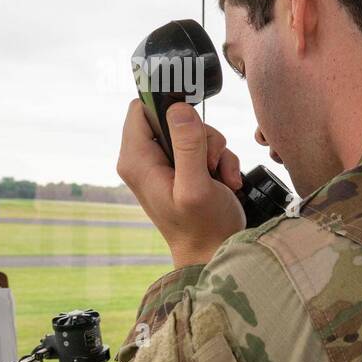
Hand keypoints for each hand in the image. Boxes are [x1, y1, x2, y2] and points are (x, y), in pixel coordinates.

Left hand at [117, 100, 245, 268]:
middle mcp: (145, 160)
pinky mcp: (182, 170)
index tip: (193, 123)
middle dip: (201, 136)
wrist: (213, 253)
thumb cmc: (203, 228)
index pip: (141, 108)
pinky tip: (224, 182)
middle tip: (210, 162)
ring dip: (215, 151)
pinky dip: (219, 162)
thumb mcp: (197, 186)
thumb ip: (188, 146)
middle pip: (174, 119)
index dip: (169, 108)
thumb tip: (179, 108)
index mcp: (137, 161)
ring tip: (219, 177)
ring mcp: (164, 166)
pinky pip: (203, 149)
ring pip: (194, 133)